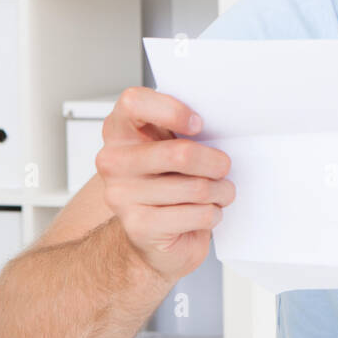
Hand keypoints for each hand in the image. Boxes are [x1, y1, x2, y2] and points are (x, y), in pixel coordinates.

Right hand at [95, 86, 234, 285]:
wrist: (149, 235)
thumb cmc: (167, 181)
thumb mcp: (171, 146)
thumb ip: (183, 129)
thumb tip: (220, 124)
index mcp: (119, 131)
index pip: (134, 102)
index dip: (173, 110)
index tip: (199, 124)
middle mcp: (114, 161)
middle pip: (181, 153)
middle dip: (216, 162)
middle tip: (223, 167)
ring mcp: (122, 195)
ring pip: (197, 187)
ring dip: (220, 192)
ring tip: (217, 193)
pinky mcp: (139, 226)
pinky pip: (198, 214)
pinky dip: (213, 214)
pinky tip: (204, 213)